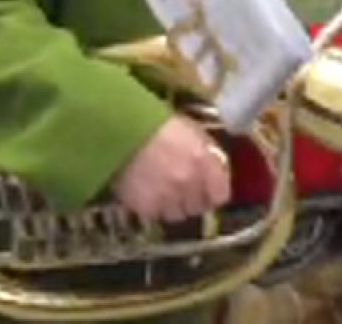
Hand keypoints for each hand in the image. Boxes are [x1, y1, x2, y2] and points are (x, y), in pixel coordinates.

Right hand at [110, 115, 230, 223]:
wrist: (120, 132)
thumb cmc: (158, 126)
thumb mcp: (193, 133)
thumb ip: (208, 155)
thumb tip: (215, 170)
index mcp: (204, 162)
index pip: (220, 195)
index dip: (213, 194)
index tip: (207, 191)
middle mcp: (189, 184)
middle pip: (198, 208)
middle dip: (192, 200)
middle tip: (182, 191)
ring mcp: (167, 198)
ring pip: (177, 215)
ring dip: (172, 206)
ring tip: (162, 193)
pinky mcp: (145, 207)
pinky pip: (155, 215)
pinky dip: (153, 208)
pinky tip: (147, 194)